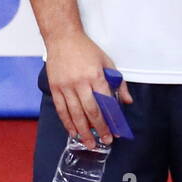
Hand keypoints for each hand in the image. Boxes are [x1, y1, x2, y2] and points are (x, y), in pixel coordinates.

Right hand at [45, 30, 132, 147]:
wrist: (62, 38)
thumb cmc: (86, 50)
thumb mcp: (107, 62)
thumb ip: (118, 83)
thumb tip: (127, 101)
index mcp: (96, 76)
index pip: (106, 102)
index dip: (111, 119)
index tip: (116, 131)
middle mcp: (80, 82)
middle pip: (90, 111)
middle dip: (99, 129)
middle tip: (105, 141)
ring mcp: (66, 86)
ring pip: (75, 113)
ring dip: (82, 130)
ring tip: (89, 143)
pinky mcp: (55, 87)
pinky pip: (61, 109)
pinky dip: (67, 122)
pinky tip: (72, 131)